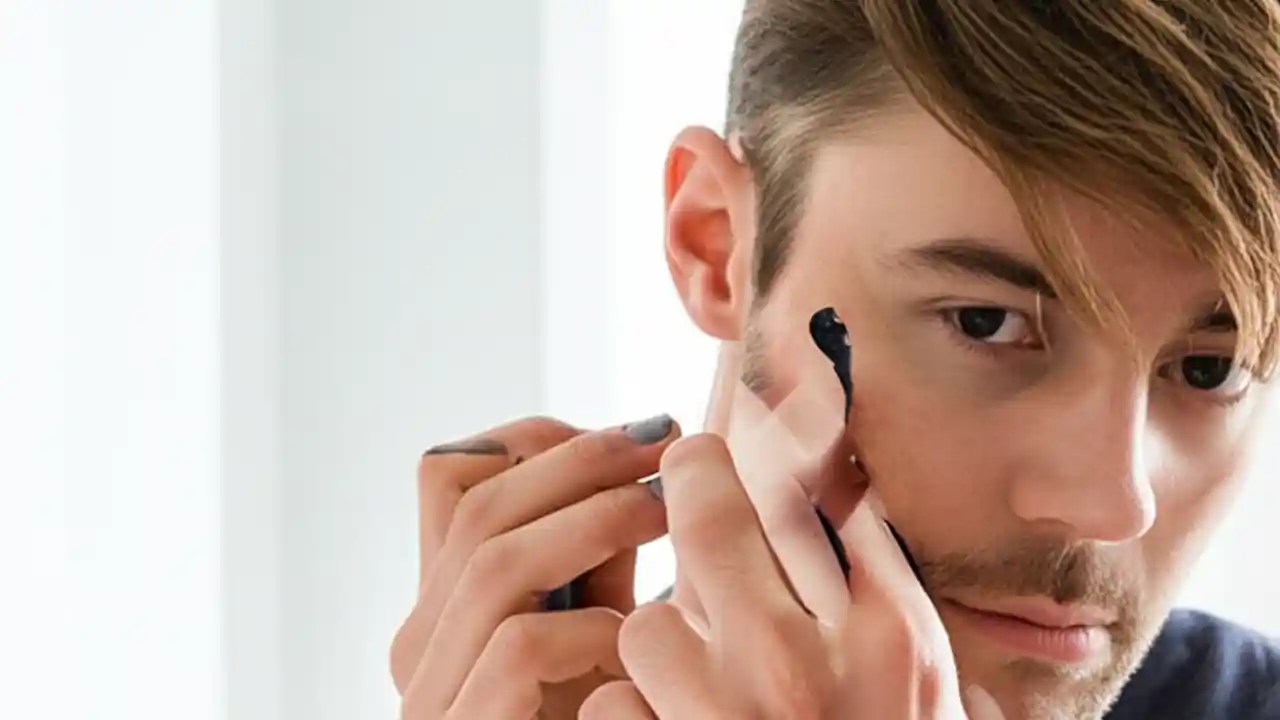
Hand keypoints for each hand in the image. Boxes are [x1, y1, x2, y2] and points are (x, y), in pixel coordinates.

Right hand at [390, 414, 677, 718]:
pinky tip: (638, 641)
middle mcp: (418, 643)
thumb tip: (641, 461)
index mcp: (442, 606)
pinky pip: (519, 646)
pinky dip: (592, 629)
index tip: (631, 439)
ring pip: (493, 563)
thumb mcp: (600, 631)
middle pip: (477, 506)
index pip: (450, 476)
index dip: (537, 441)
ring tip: (670, 515)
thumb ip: (600, 559)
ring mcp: (429, 694)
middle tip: (664, 442)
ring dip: (595, 521)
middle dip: (581, 461)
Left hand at [581, 432, 1002, 719]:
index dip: (780, 437)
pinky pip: (618, 709)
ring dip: (657, 645)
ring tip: (689, 678)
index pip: (822, 491)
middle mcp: (813, 665)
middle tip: (683, 468)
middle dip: (690, 481)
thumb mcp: (927, 697)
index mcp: (895, 642)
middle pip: (717, 510)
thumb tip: (845, 491)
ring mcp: (732, 718)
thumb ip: (889, 609)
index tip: (757, 409)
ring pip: (649, 622)